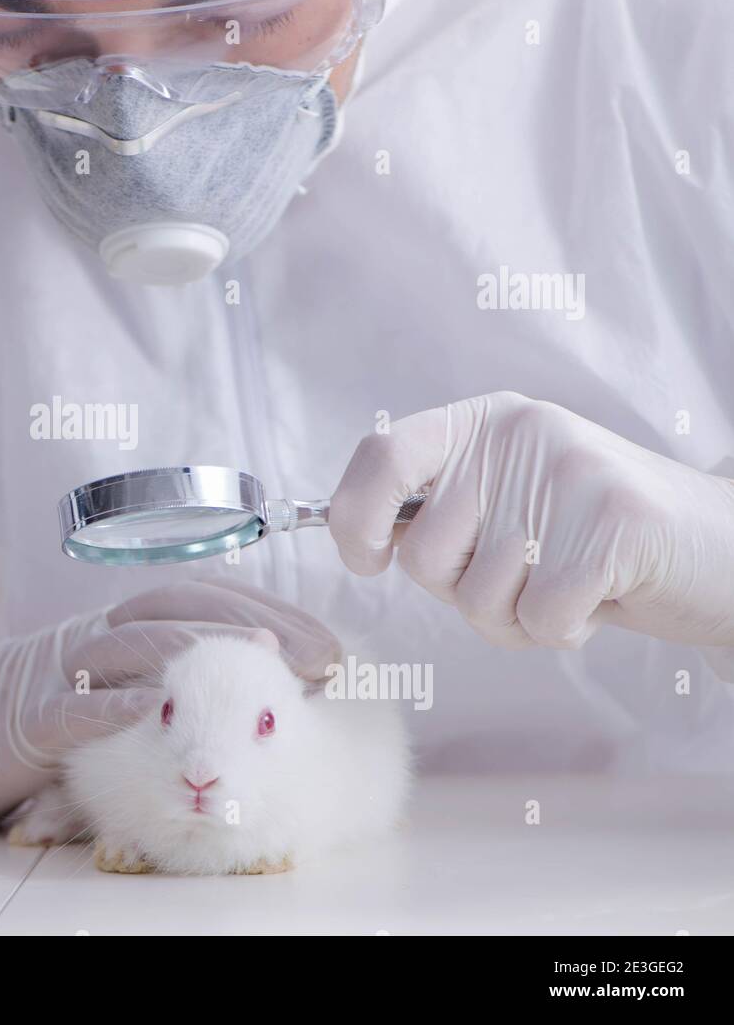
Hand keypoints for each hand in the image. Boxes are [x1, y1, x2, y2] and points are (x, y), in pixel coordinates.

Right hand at [0, 579, 342, 825]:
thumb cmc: (23, 722)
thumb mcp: (98, 696)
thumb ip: (155, 689)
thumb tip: (244, 699)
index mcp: (114, 630)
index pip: (199, 601)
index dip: (268, 613)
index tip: (330, 643)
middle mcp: (91, 637)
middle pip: (177, 605)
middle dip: (258, 621)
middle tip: (325, 654)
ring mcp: (54, 671)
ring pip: (129, 641)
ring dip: (202, 646)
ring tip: (266, 661)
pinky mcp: (21, 717)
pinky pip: (71, 706)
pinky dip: (115, 702)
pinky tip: (157, 705)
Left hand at [329, 391, 733, 648]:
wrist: (719, 549)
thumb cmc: (593, 538)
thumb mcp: (509, 500)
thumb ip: (442, 509)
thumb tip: (362, 534)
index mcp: (483, 423)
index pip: (382, 455)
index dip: (355, 517)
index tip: (370, 558)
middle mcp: (519, 434)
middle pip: (425, 556)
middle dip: (463, 593)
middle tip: (525, 576)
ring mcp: (567, 474)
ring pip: (478, 598)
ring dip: (516, 618)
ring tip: (569, 583)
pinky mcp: (613, 525)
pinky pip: (538, 619)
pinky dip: (563, 631)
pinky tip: (601, 597)